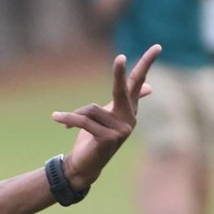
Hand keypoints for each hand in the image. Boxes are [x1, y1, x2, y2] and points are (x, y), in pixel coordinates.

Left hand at [51, 44, 160, 190]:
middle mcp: (129, 119)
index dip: (146, 65)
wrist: (83, 166)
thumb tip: (150, 87)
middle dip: (119, 74)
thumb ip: (123, 100)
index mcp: (129, 110)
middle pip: (123, 90)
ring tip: (66, 122)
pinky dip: (67, 119)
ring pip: (91, 109)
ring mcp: (121, 130)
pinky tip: (56, 118)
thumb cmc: (93, 138)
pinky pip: (83, 121)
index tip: (157, 47)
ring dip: (74, 114)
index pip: (138, 84)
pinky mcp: (108, 139)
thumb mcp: (108, 116)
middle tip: (119, 57)